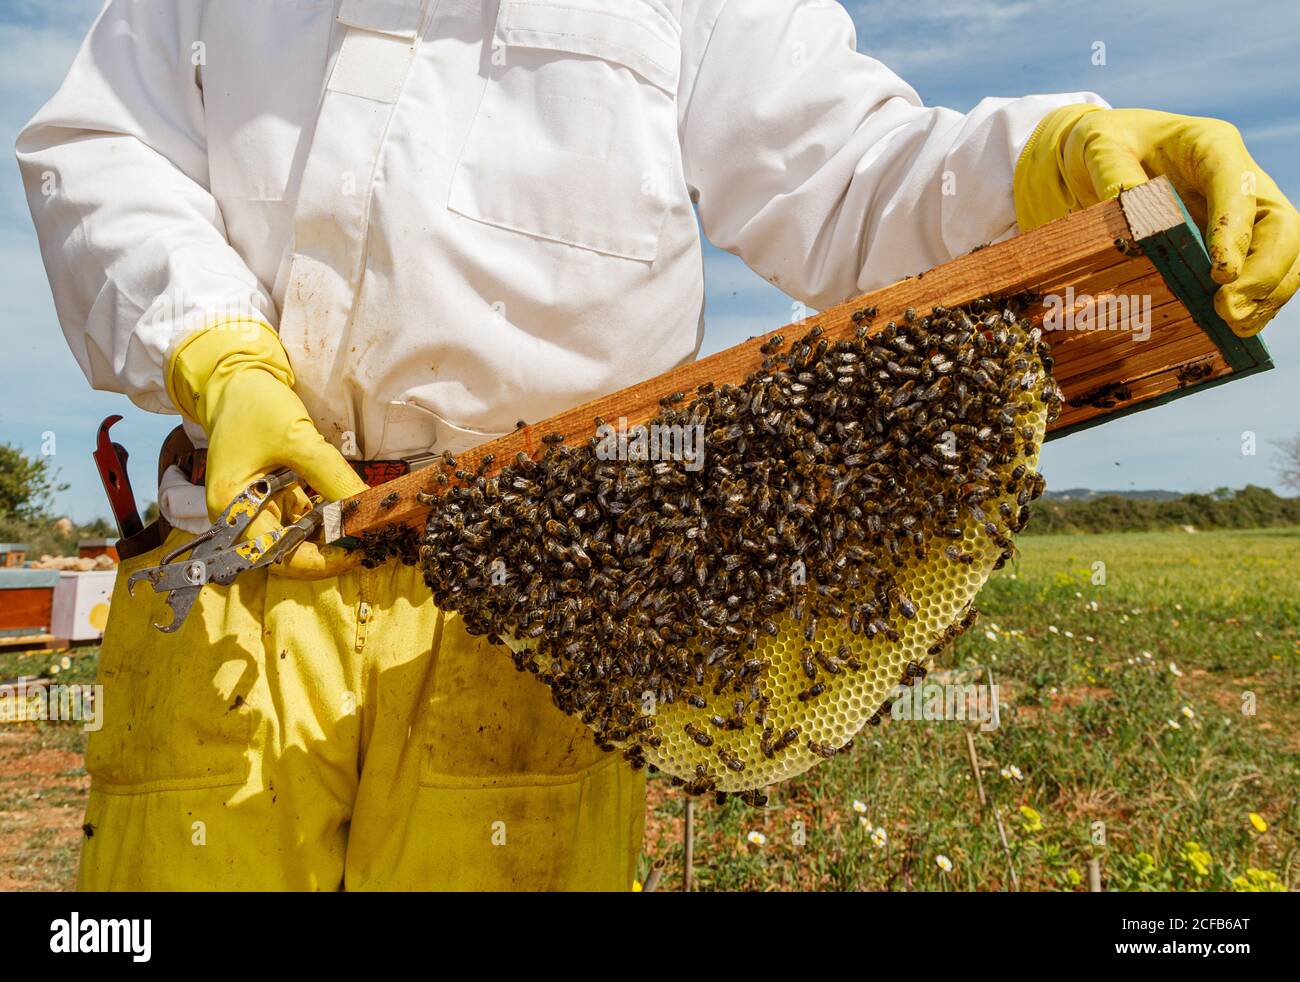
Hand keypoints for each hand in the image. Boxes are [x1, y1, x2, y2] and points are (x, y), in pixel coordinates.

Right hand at [168, 319, 367, 576]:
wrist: (237, 378)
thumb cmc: (256, 406)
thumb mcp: (297, 439)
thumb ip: (332, 476)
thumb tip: (368, 508)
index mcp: (230, 509)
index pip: (275, 554)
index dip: (317, 561)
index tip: (354, 553)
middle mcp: (238, 516)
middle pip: (286, 553)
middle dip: (327, 551)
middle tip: (366, 543)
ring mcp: (256, 507)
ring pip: (297, 537)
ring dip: (330, 535)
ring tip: (365, 528)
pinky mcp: (272, 495)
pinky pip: (302, 517)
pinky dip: (326, 516)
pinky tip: (351, 511)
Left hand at [1014, 105, 1299, 335]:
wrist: (1104, 155)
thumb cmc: (1105, 144)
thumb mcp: (1097, 146)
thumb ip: (1112, 173)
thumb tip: (1132, 216)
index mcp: (1213, 147)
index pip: (1238, 186)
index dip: (1235, 231)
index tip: (1220, 274)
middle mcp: (1240, 179)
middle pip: (1280, 224)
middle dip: (1264, 272)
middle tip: (1227, 312)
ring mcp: (1242, 213)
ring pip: (1283, 252)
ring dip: (1266, 294)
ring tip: (1234, 327)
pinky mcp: (1233, 242)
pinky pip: (1261, 273)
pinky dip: (1254, 302)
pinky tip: (1230, 328)